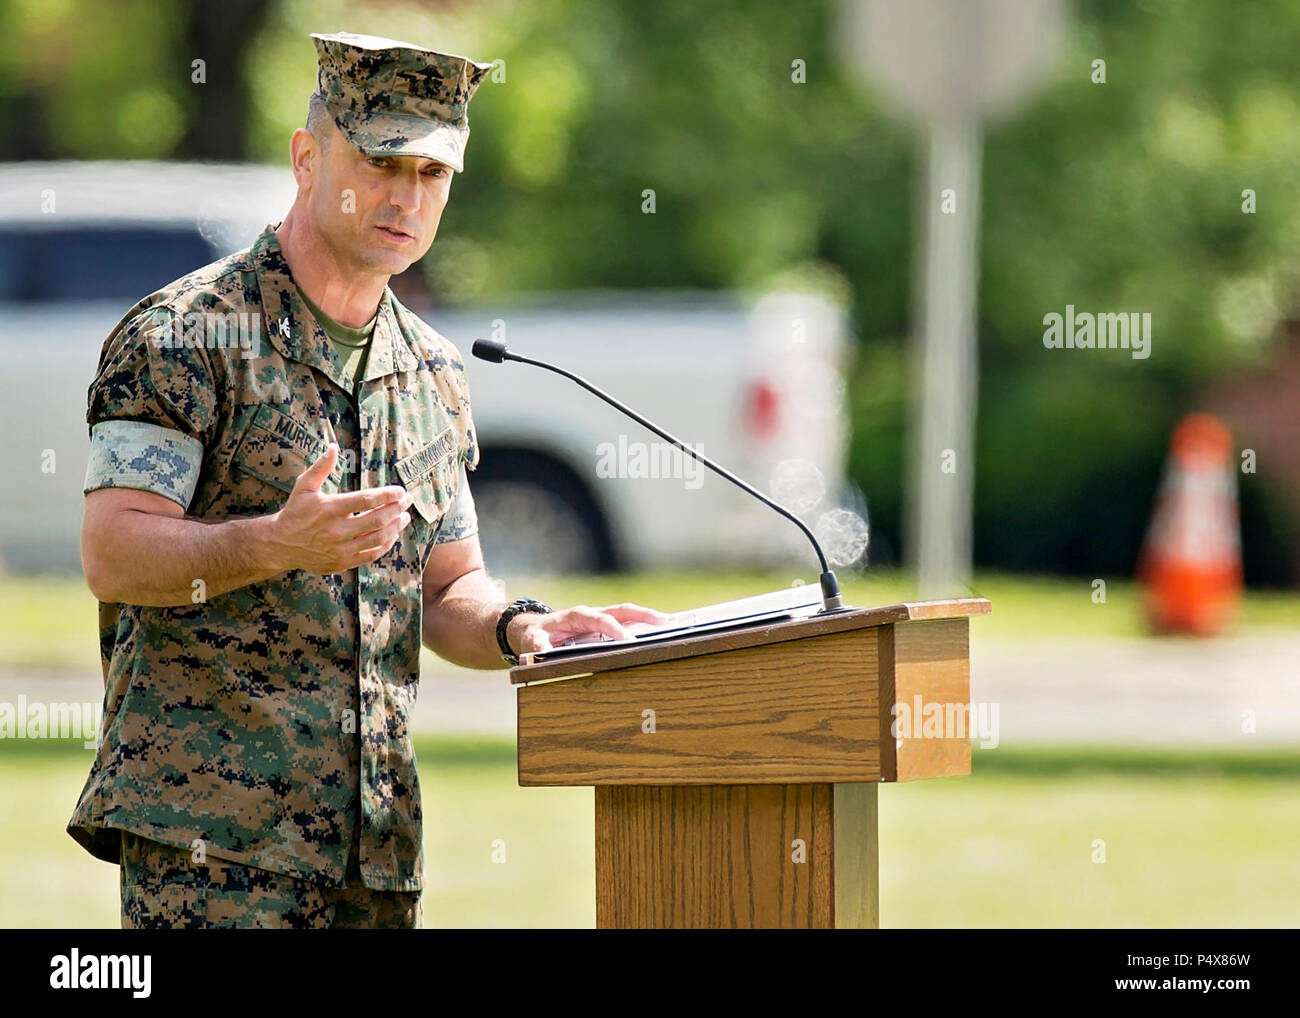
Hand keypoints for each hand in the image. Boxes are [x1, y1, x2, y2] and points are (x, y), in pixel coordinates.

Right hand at [268, 443, 414, 573]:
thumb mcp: (303, 487)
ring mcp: (341, 549)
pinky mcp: (343, 562)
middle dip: (396, 509)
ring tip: (405, 517)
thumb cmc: (295, 512)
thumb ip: (320, 467)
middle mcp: (337, 530)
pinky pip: (371, 555)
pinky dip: (386, 545)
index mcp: (329, 509)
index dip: (386, 495)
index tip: (400, 491)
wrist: (280, 545)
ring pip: (377, 539)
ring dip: (396, 527)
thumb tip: (333, 447)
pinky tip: (393, 535)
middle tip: (407, 501)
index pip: (365, 500)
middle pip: (376, 520)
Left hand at [508, 602, 670, 655]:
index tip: (630, 641)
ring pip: (628, 614)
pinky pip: (626, 622)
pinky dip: (643, 624)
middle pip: (622, 610)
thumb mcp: (532, 640)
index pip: (600, 620)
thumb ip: (538, 644)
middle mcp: (592, 614)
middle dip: (644, 615)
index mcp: (577, 616)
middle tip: (666, 621)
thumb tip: (542, 649)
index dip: (615, 630)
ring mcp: (599, 618)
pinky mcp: (604, 625)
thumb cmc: (534, 635)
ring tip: (672, 623)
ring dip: (649, 618)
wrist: (531, 628)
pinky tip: (660, 631)